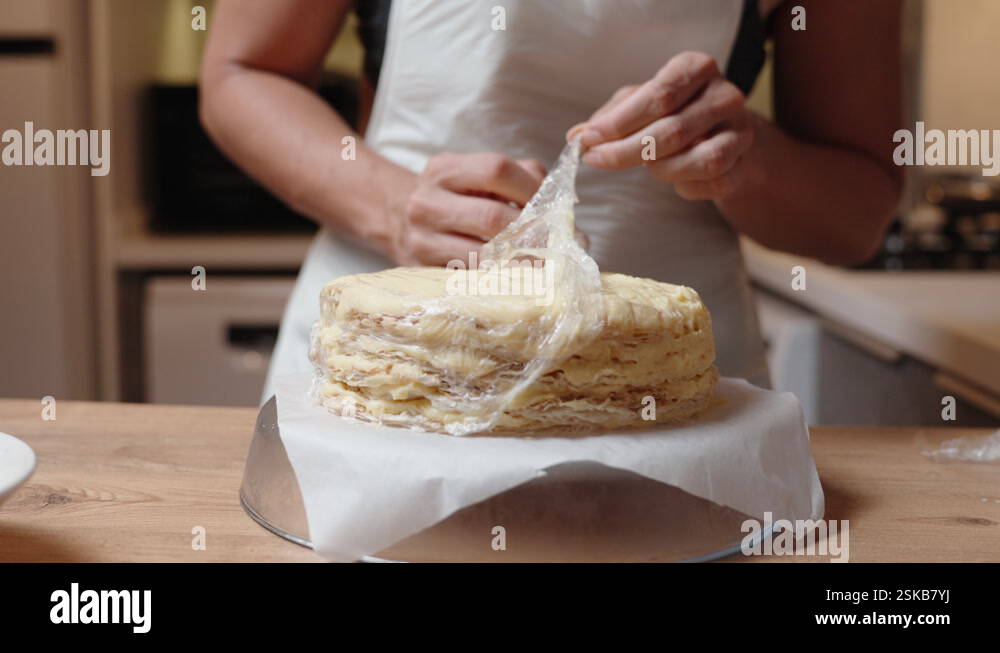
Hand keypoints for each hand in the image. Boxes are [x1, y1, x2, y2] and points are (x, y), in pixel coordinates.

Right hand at [385, 152, 546, 265]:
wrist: (401, 220)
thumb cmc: (458, 197)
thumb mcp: (481, 177)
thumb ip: (523, 178)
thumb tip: (561, 209)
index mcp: (445, 168)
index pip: (496, 169)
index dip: (531, 190)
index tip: (557, 211)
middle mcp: (426, 200)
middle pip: (490, 216)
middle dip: (532, 234)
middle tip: (560, 248)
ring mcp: (421, 238)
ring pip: (481, 254)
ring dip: (519, 263)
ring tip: (544, 267)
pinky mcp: (421, 269)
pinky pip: (469, 278)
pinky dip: (498, 280)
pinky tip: (517, 280)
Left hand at [567, 51, 759, 200]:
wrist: (723, 136)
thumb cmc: (674, 113)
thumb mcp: (640, 103)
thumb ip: (610, 117)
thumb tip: (576, 136)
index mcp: (697, 68)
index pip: (658, 96)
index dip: (619, 123)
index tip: (587, 140)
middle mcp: (725, 96)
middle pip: (673, 130)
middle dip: (626, 151)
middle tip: (596, 160)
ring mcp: (740, 132)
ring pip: (699, 160)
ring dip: (661, 169)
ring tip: (646, 166)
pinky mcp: (744, 165)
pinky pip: (710, 183)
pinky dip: (684, 186)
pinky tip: (674, 179)